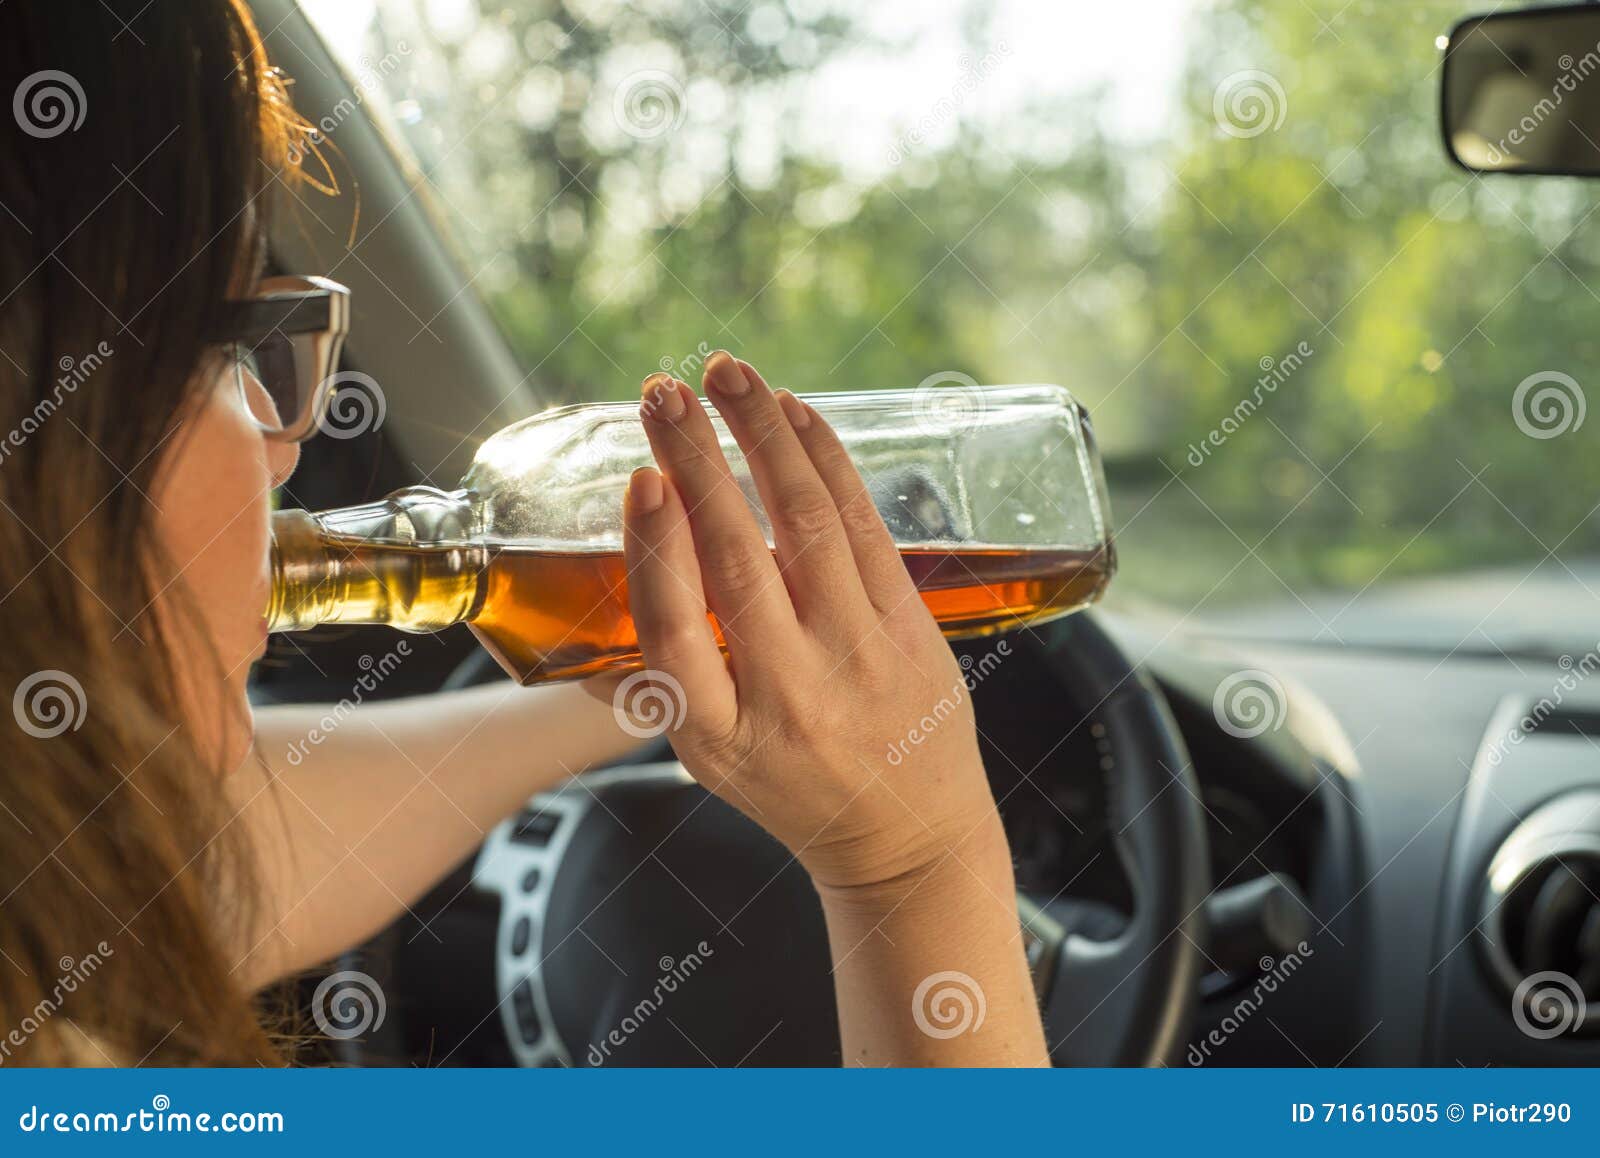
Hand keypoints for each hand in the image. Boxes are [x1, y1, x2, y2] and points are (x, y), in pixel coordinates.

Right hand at [620, 352, 1007, 893]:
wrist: (907, 835)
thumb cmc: (793, 783)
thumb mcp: (713, 752)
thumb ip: (676, 664)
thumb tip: (640, 544)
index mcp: (721, 735)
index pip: (674, 633)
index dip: (656, 549)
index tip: (641, 478)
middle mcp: (792, 694)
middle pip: (738, 562)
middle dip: (697, 462)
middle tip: (660, 392)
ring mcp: (860, 658)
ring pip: (809, 525)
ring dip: (763, 436)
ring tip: (724, 374)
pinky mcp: (911, 627)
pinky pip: (865, 525)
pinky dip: (827, 461)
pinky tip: (792, 414)